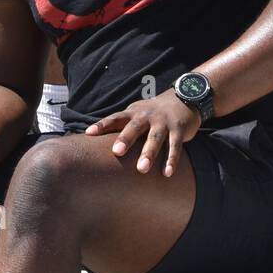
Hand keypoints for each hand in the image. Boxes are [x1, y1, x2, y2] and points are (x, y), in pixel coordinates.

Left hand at [85, 91, 201, 176]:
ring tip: (142, 169)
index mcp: (133, 113)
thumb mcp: (136, 114)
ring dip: (149, 153)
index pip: (115, 118)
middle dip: (126, 139)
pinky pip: (175, 146)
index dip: (102, 125)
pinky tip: (167, 173)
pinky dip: (172, 159)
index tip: (89, 133)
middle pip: (135, 127)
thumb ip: (120, 126)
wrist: (183, 99)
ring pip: (155, 138)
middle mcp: (147, 116)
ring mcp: (164, 122)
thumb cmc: (152, 113)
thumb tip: (92, 140)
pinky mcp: (178, 130)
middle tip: (117, 152)